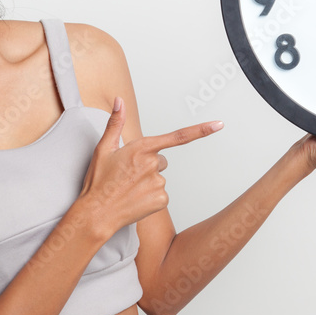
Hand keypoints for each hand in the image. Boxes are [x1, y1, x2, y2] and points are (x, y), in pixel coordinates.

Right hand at [75, 96, 223, 238]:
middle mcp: (152, 164)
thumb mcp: (103, 149)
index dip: (201, 130)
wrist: (96, 213)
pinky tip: (136, 200)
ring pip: (160, 178)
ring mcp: (158, 183)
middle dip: (149, 165)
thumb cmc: (98, 181)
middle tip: (128, 175)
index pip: (177, 137)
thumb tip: (119, 101)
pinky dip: (151, 197)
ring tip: (129, 189)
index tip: (219, 125)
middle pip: (162, 160)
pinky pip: (161, 195)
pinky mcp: (161, 200)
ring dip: (148, 182)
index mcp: (141, 148)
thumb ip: (116, 123)